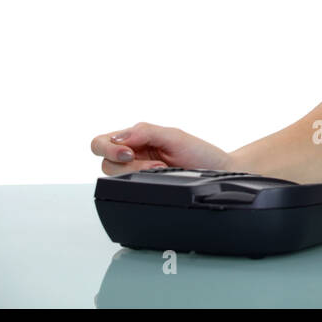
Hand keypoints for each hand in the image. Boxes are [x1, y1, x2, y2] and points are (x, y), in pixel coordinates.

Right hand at [91, 121, 232, 175]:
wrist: (219, 172)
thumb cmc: (200, 152)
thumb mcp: (174, 136)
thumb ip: (145, 132)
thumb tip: (118, 138)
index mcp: (135, 139)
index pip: (101, 142)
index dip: (108, 148)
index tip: (129, 153)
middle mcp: (133, 155)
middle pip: (105, 162)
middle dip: (127, 165)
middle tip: (152, 165)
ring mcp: (137, 172)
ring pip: (114, 177)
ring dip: (137, 173)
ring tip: (162, 169)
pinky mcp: (144, 187)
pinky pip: (128, 188)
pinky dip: (141, 183)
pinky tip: (160, 177)